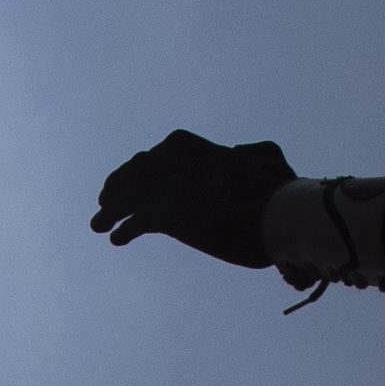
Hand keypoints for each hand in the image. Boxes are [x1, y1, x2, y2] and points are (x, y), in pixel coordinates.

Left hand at [90, 130, 298, 269]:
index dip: (150, 159)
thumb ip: (256, 152)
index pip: (170, 147)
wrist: (281, 215)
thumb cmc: (285, 195)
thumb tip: (238, 151)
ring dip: (111, 208)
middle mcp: (186, 165)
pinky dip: (123, 228)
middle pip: (140, 167)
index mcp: (209, 152)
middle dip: (120, 182)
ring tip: (99, 222)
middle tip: (107, 199)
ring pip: (130, 193)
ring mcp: (175, 186)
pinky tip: (116, 239)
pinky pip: (136, 221)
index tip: (140, 169)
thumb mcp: (273, 161)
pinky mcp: (169, 214)